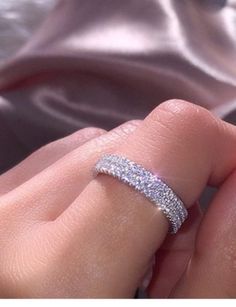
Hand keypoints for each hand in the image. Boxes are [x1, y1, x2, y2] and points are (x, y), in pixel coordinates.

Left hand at [0, 100, 235, 297]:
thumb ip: (219, 263)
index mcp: (57, 274)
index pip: (169, 137)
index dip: (217, 146)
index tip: (232, 180)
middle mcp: (10, 220)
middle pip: (133, 139)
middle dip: (175, 180)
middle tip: (172, 244)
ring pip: (100, 145)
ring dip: (134, 183)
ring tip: (129, 245)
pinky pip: (68, 158)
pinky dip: (100, 182)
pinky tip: (94, 230)